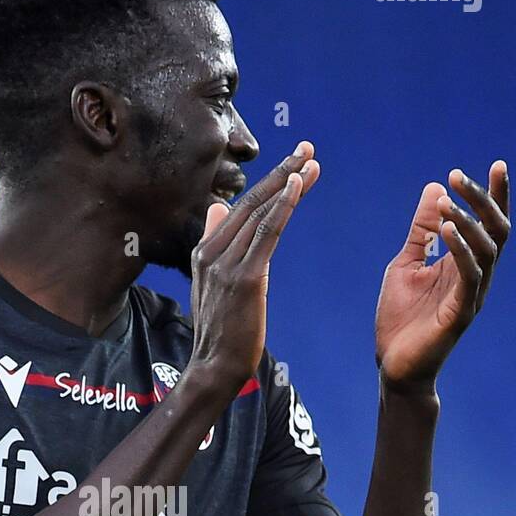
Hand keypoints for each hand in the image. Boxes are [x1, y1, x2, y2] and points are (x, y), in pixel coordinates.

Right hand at [189, 141, 319, 388]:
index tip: (293, 163)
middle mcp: (211, 252)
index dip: (268, 182)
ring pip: (261, 213)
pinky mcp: (245, 278)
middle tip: (307, 148)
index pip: (240, 208)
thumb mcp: (211, 283)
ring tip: (311, 161)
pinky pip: (267, 234)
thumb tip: (218, 207)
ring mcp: (226, 265)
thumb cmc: (220, 331)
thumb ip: (214, 243)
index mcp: (204, 251)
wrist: (214, 367)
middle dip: (281, 172)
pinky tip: (297, 186)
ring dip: (288, 183)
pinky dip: (283, 206)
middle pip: (251, 202)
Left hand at [375, 161, 510, 389]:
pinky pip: (469, 276)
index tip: (498, 164)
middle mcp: (475, 276)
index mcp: (465, 264)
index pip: (490, 224)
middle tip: (458, 176)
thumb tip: (434, 187)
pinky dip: (460, 249)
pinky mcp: (460, 314)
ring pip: (486, 250)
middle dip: (482, 200)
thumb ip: (420, 230)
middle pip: (496, 231)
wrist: (394, 365)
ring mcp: (471, 295)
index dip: (496, 195)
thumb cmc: (401, 318)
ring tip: (445, 202)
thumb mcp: (406, 262)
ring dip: (466, 221)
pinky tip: (446, 229)